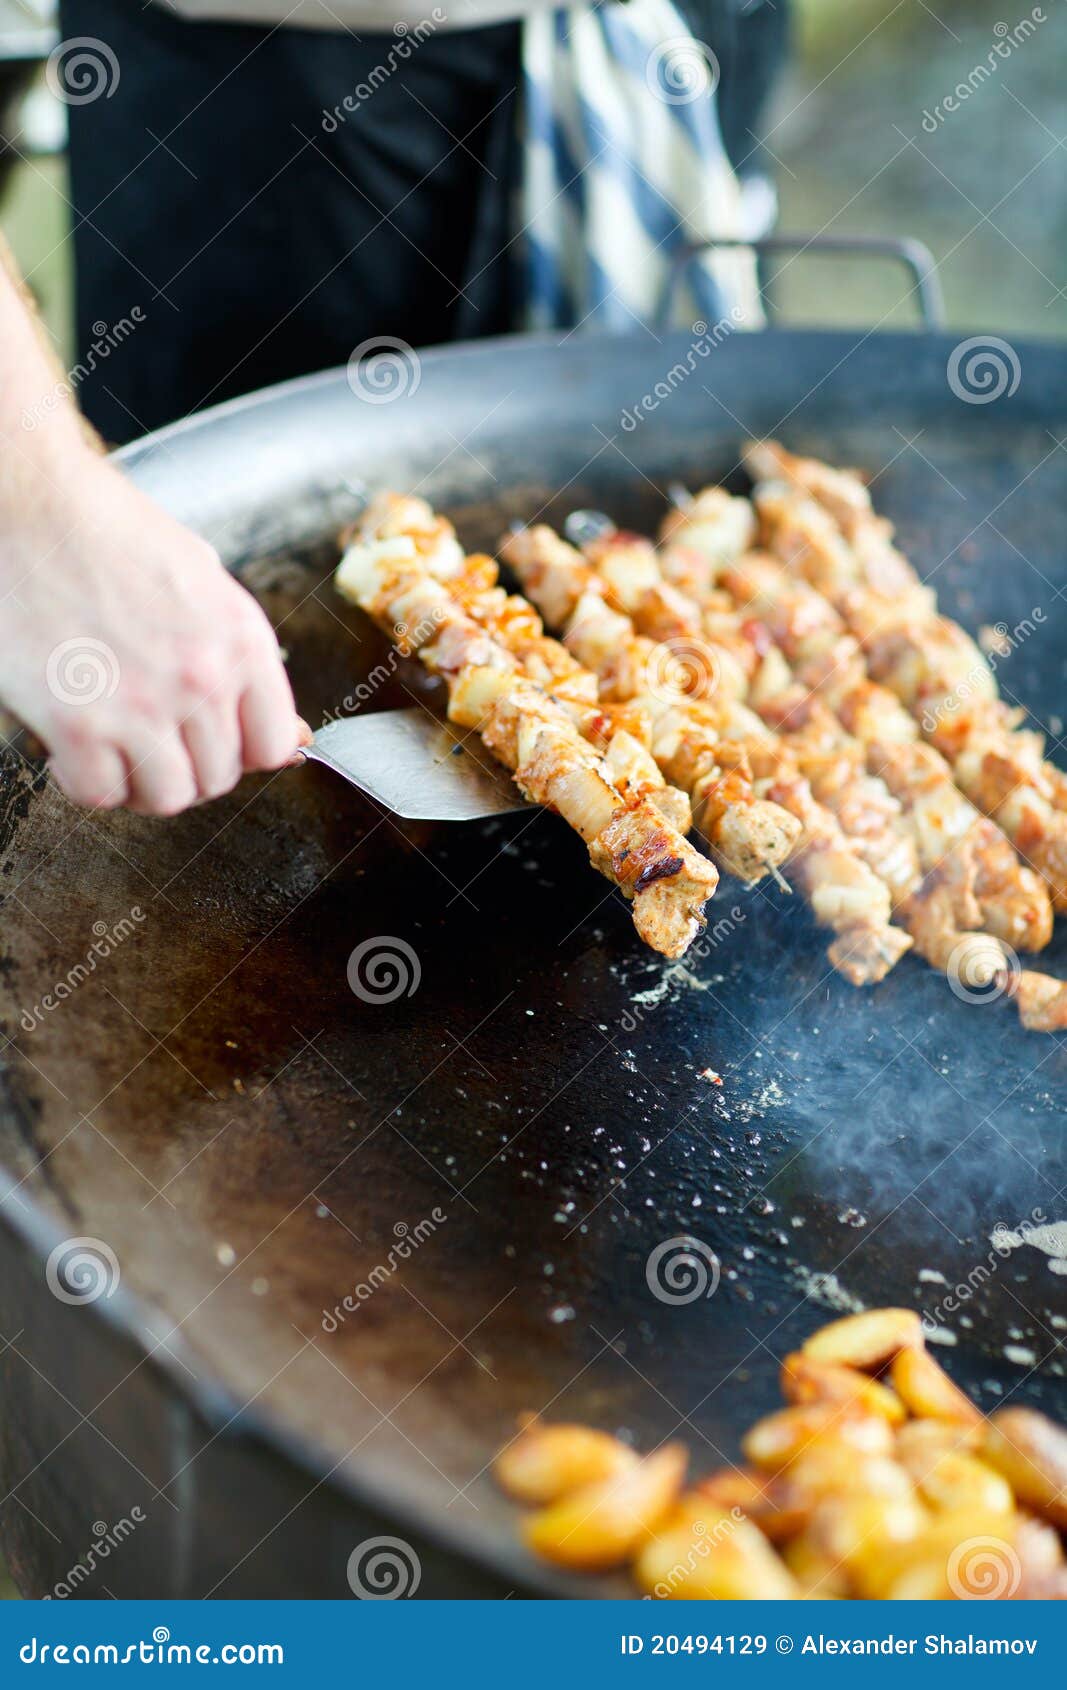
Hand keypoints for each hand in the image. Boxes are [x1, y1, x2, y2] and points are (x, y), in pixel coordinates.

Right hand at [0, 447, 304, 813]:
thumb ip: (244, 663)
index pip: (275, 745)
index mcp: (242, 641)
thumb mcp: (204, 582)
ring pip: (167, 797)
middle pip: (219, 777)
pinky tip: (74, 747)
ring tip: (118, 748)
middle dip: (187, 767)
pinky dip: (85, 781)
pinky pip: (99, 793)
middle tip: (154, 739)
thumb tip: (294, 736)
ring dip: (141, 784)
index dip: (243, 753)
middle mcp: (202, 679)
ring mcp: (141, 705)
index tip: (215, 743)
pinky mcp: (77, 722)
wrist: (30, 503)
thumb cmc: (109, 532)